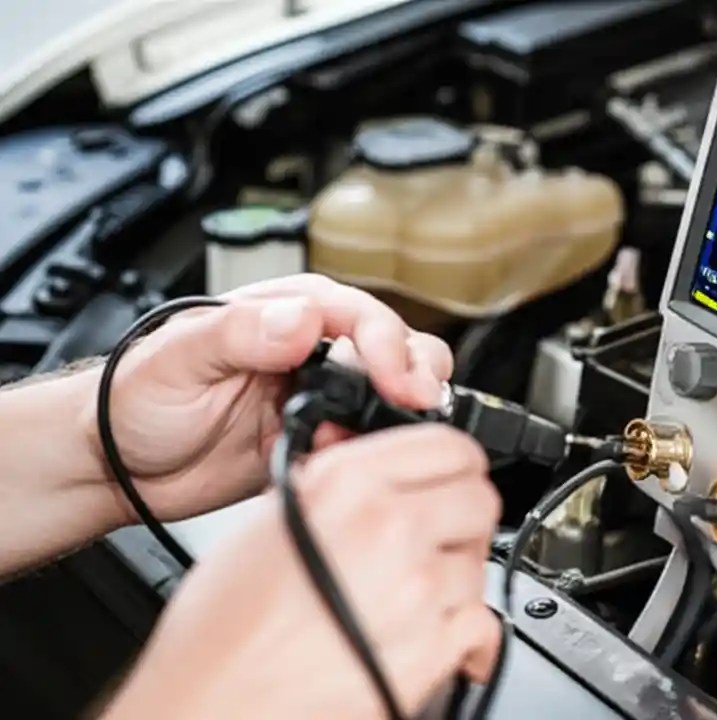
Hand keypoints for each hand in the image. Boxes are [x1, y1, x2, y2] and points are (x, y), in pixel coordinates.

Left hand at [83, 274, 453, 523]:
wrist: (116, 464)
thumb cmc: (135, 397)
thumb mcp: (180, 357)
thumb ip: (241, 333)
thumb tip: (302, 319)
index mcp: (288, 312)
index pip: (363, 317)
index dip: (390, 347)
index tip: (398, 380)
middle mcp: (314, 349)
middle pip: (398, 348)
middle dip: (417, 375)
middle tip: (414, 406)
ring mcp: (322, 397)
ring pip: (394, 395)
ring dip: (399, 417)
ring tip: (367, 441)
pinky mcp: (321, 441)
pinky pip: (368, 444)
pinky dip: (373, 454)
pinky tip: (348, 464)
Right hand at [104, 424, 502, 718]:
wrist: (208, 704)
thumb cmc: (221, 626)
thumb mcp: (272, 517)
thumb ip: (342, 483)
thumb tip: (388, 471)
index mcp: (347, 485)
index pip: (451, 446)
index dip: (453, 463)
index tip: (449, 479)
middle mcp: (389, 529)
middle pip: (480, 501)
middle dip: (460, 517)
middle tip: (435, 536)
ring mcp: (418, 591)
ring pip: (479, 564)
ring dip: (454, 577)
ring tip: (405, 595)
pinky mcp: (432, 651)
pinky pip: (482, 624)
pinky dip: (461, 631)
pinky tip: (425, 632)